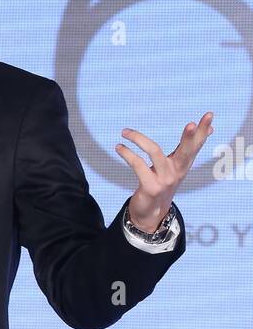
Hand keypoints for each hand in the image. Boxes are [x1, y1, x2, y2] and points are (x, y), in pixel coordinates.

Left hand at [115, 111, 213, 231]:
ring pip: (155, 152)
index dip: (203, 130)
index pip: (196, 144)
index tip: (209, 115)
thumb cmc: (163, 183)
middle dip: (190, 136)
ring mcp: (165, 180)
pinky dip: (127, 154)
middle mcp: (177, 171)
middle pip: (187, 150)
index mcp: (184, 164)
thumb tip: (209, 130)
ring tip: (125, 131)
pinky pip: (137, 165)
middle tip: (192, 124)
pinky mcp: (150, 187)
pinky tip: (119, 147)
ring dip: (139, 140)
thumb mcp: (177, 166)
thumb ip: (187, 148)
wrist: (152, 213)